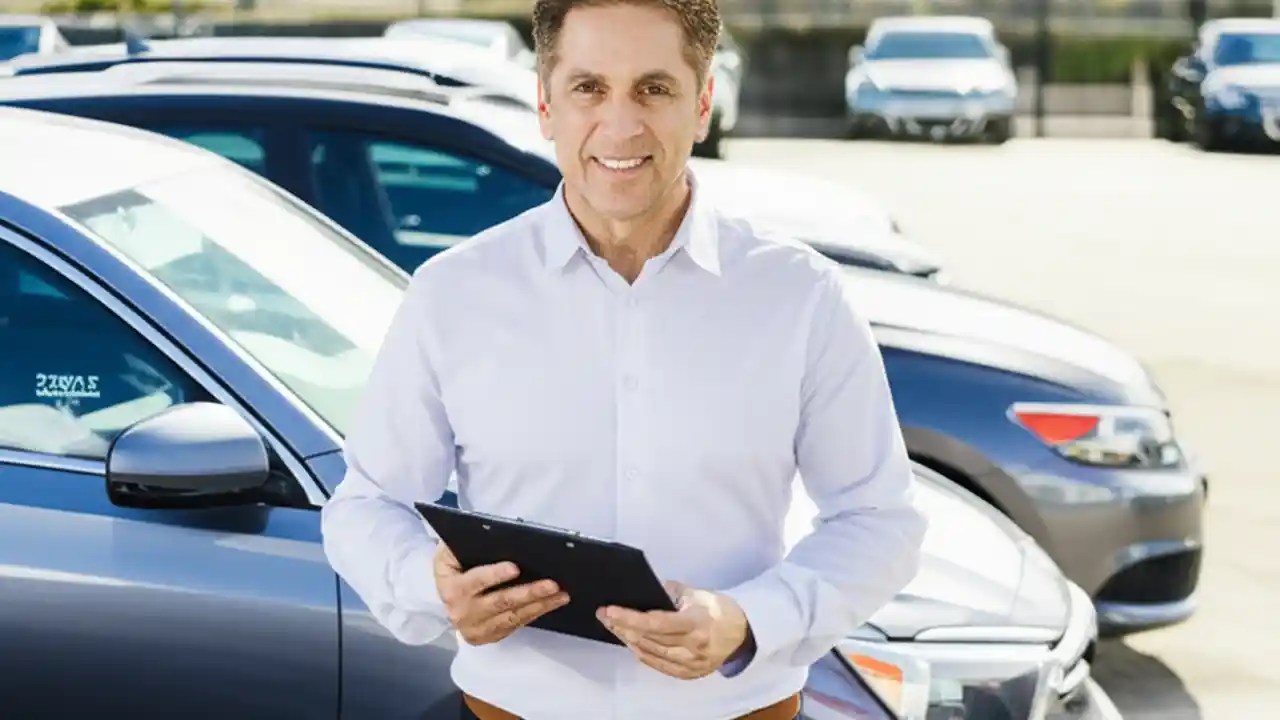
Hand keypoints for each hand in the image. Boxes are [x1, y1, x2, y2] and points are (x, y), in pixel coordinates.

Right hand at [433, 542, 569, 645]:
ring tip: (561, 594)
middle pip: (500, 602)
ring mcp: (476, 628)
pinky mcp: (490, 636)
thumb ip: (466, 542)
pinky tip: (552, 602)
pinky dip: (536, 613)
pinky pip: (517, 625)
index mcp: (452, 588)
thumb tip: (491, 534)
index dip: (495, 575)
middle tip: (552, 584)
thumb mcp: (451, 552)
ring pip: (513, 616)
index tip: (515, 568)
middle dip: (529, 593)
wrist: (448, 595)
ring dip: (540, 605)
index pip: (475, 581)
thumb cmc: (455, 567)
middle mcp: (461, 612)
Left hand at [598, 580, 751, 679]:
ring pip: (650, 653)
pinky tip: (630, 642)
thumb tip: (646, 590)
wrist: (743, 632)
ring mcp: (691, 664)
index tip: (611, 610)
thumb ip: (671, 592)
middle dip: (622, 626)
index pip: (656, 623)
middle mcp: (693, 647)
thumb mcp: (698, 593)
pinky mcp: (689, 674)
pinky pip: (658, 664)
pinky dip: (641, 652)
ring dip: (628, 639)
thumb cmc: (719, 609)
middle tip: (604, 615)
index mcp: (697, 624)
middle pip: (649, 638)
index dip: (630, 618)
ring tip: (613, 626)